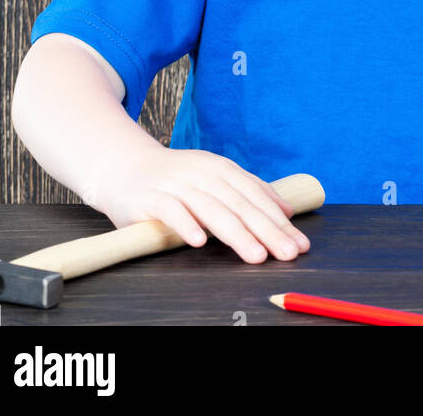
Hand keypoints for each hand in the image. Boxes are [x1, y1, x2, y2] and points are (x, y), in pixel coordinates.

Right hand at [91, 140, 311, 262]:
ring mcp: (175, 185)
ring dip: (235, 233)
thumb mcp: (213, 178)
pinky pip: (170, 212)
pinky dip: (185, 225)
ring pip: (210, 210)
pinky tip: (199, 242)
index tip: (298, 243)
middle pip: (239, 204)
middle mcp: (201, 173)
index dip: (278, 220)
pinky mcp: (149, 198)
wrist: (124, 167)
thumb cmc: (175, 180)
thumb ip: (248, 191)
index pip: (255, 196)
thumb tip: (286, 210)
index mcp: (220, 168)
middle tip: (286, 253)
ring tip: (255, 255)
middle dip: (266, 231)